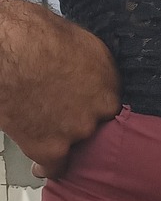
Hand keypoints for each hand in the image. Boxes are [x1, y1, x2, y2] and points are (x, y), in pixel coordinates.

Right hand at [0, 0, 120, 178]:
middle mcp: (100, 105)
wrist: (5, 51)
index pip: (110, 99)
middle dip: (81, 118)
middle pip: (97, 122)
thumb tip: (79, 68)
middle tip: (60, 112)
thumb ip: (85, 63)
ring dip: (63, 138)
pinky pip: (55, 167)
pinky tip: (41, 166)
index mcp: (109, 76)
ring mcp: (78, 129)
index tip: (85, 104)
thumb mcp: (74, 39)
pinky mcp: (52, 148)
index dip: (94, 102)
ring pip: (78, 143)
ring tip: (44, 128)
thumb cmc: (29, 33)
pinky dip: (47, 167)